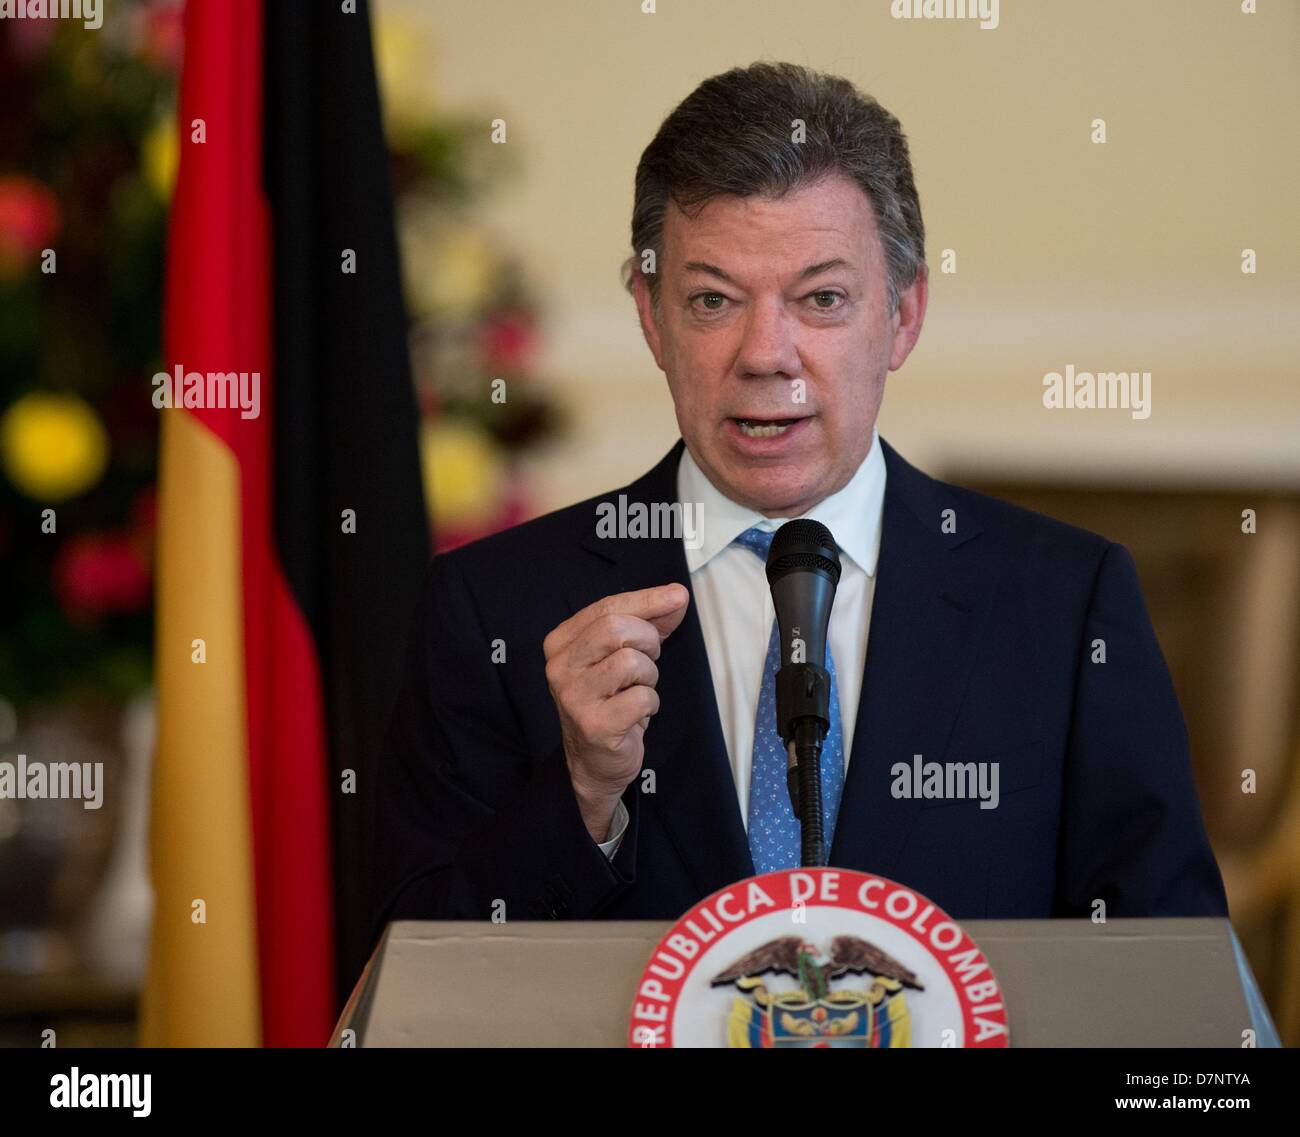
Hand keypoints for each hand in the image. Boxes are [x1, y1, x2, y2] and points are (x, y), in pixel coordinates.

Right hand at [543, 583, 689, 840]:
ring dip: (650, 675)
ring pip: (630, 661)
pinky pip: (641, 698)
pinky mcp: (594, 724)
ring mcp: (573, 697)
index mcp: (561, 642)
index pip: (606, 608)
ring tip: (640, 689)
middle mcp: (560, 667)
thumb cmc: (611, 700)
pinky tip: (639, 713)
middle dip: (648, 640)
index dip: (647, 600)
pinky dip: (651, 703)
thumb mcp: (623, 655)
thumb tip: (677, 596)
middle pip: (615, 628)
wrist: (594, 762)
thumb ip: (647, 623)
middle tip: (651, 659)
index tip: (679, 596)